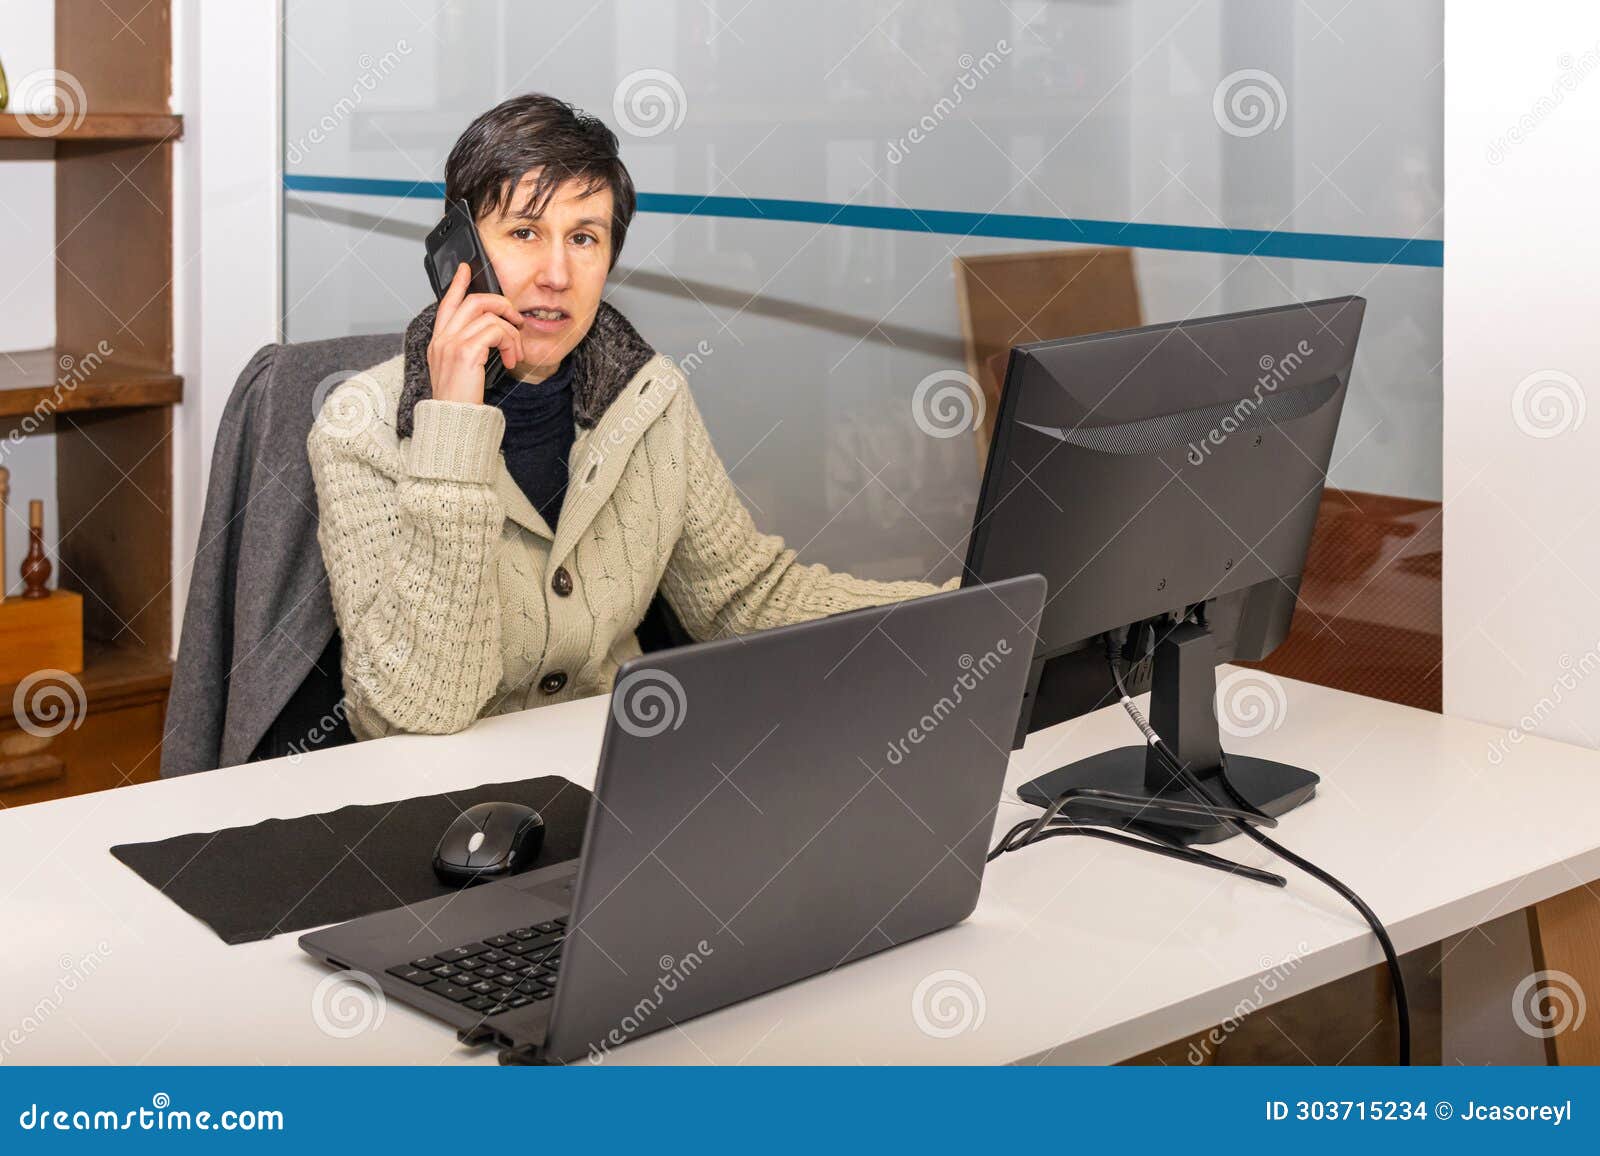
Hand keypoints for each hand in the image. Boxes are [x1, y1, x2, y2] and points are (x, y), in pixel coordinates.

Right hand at [426, 262, 525, 404]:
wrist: (453, 423)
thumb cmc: (460, 402)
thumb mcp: (462, 372)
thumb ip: (470, 350)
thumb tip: (493, 335)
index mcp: (438, 343)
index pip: (447, 304)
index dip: (457, 284)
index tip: (467, 269)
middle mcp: (441, 340)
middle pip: (473, 301)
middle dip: (500, 304)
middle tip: (516, 318)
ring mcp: (451, 344)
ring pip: (488, 314)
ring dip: (510, 331)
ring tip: (515, 351)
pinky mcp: (465, 352)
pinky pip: (495, 331)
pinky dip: (510, 342)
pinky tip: (512, 359)